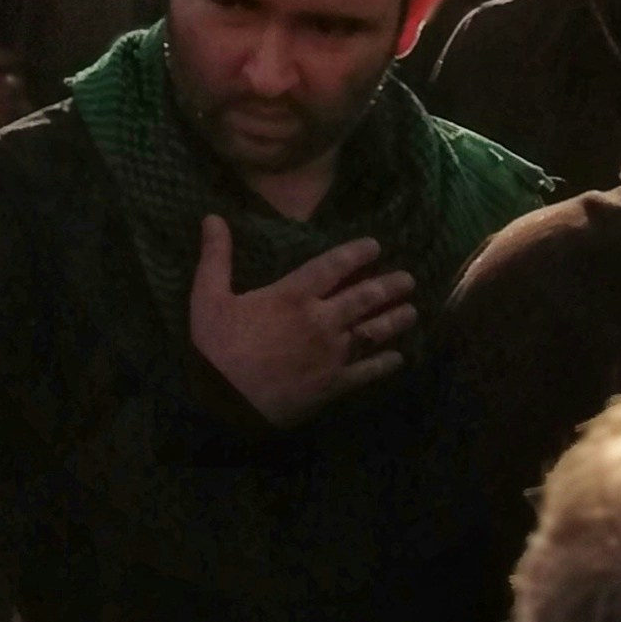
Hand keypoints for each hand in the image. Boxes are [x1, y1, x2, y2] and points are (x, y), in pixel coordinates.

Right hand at [187, 221, 416, 425]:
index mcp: (292, 296)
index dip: (356, 253)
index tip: (376, 246)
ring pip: (372, 332)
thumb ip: (216, 257)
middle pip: (363, 297)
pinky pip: (367, 371)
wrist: (224, 404)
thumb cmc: (217, 348)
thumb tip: (212, 217)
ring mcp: (331, 354)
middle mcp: (320, 320)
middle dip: (388, 286)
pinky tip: (400, 358)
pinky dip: (385, 363)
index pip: (332, 266)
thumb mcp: (207, 297)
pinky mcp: (334, 384)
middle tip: (408, 279)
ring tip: (412, 310)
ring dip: (394, 320)